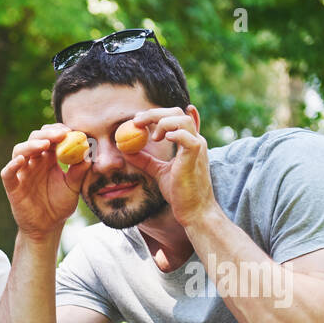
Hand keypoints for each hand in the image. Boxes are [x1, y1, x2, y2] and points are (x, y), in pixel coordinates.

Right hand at [0, 124, 85, 240]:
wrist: (48, 226)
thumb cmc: (60, 205)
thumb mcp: (73, 187)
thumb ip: (79, 171)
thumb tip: (87, 154)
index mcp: (48, 159)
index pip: (50, 137)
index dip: (57, 131)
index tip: (70, 131)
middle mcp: (33, 162)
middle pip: (34, 139)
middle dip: (46, 134)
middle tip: (60, 135)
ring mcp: (22, 173)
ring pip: (19, 151)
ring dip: (30, 145)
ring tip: (44, 145)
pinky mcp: (12, 186)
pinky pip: (7, 173)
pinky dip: (12, 165)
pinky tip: (21, 161)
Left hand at [124, 106, 217, 226]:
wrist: (193, 210)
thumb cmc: (179, 192)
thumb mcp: (158, 171)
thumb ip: (145, 160)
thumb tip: (126, 150)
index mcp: (188, 141)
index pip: (176, 117)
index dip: (157, 113)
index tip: (139, 119)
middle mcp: (195, 140)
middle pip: (177, 112)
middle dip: (154, 113)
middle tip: (136, 122)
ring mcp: (197, 146)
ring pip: (181, 120)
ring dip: (162, 122)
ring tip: (153, 137)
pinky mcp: (195, 156)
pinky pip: (187, 137)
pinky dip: (174, 133)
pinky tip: (163, 139)